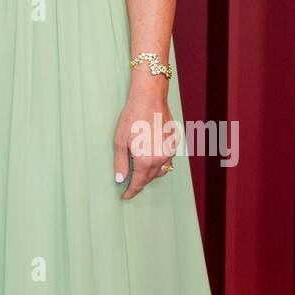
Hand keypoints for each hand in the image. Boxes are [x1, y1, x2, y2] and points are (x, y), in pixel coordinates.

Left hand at [113, 82, 178, 199]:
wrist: (149, 98)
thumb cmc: (132, 117)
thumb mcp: (120, 141)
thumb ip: (121, 163)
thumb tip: (121, 179)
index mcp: (146, 160)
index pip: (139, 183)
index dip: (131, 191)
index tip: (126, 196)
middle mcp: (160, 158)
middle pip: (150, 178)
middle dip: (140, 181)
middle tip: (130, 181)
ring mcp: (169, 150)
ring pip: (162, 169)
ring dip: (151, 172)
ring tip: (141, 167)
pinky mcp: (174, 142)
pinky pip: (168, 157)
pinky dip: (160, 160)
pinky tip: (151, 153)